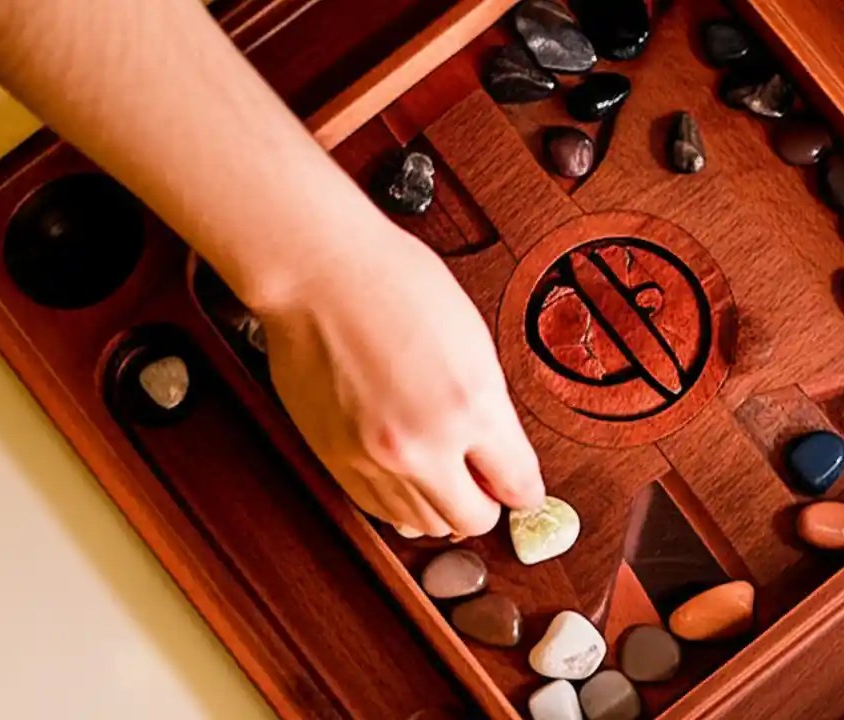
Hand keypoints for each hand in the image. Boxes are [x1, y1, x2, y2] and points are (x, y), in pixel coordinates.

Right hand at [260, 224, 543, 536]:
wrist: (319, 274)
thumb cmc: (394, 284)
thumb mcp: (473, 340)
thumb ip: (489, 406)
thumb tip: (498, 454)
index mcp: (471, 405)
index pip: (519, 485)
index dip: (525, 489)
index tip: (522, 486)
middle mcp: (425, 443)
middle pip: (473, 520)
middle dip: (486, 504)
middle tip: (484, 483)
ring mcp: (376, 459)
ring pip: (426, 525)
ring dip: (441, 506)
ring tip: (441, 475)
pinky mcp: (336, 461)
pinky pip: (380, 510)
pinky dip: (399, 502)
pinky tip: (404, 474)